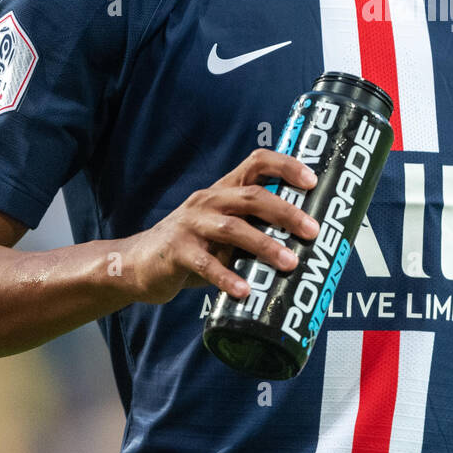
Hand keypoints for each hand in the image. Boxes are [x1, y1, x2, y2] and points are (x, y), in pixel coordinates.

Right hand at [124, 149, 318, 303]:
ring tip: (290, 263)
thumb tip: (308, 247)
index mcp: (225, 189)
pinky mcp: (177, 251)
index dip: (286, 166)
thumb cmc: (196, 247)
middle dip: (286, 212)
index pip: (257, 162)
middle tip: (312, 231)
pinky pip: (206, 264)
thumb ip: (255, 230)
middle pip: (252, 196)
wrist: (139, 263)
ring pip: (233, 229)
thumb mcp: (225, 231)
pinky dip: (227, 278)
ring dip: (265, 245)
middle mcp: (209, 200)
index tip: (313, 181)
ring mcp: (191, 224)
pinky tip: (246, 291)